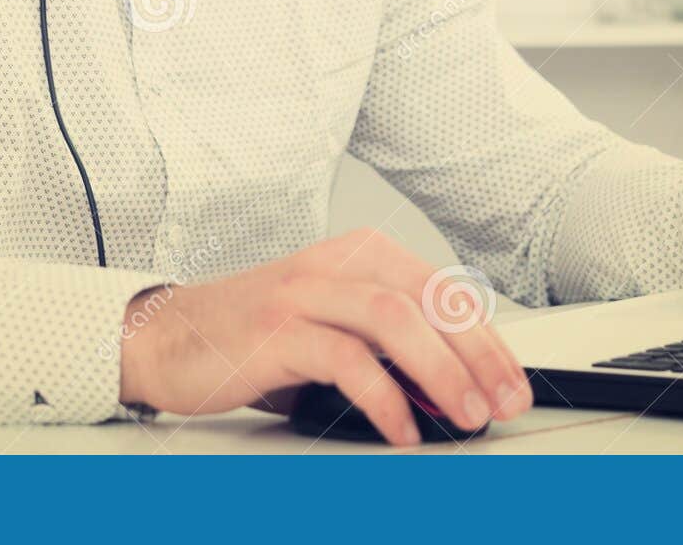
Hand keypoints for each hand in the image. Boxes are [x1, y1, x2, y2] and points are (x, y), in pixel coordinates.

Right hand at [117, 228, 532, 445]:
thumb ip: (384, 344)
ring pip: (394, 319)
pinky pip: (346, 359)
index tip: (513, 381)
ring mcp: (304, 293)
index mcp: (357, 255)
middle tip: (505, 401)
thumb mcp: (330, 326)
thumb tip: (454, 385)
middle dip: (478, 354)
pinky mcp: (276, 331)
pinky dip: (383, 397)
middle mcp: (335, 264)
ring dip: (441, 370)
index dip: (486, 337)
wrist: (169, 336)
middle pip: (428, 298)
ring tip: (465, 413)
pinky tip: (402, 428)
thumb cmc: (252, 334)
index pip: (441, 289)